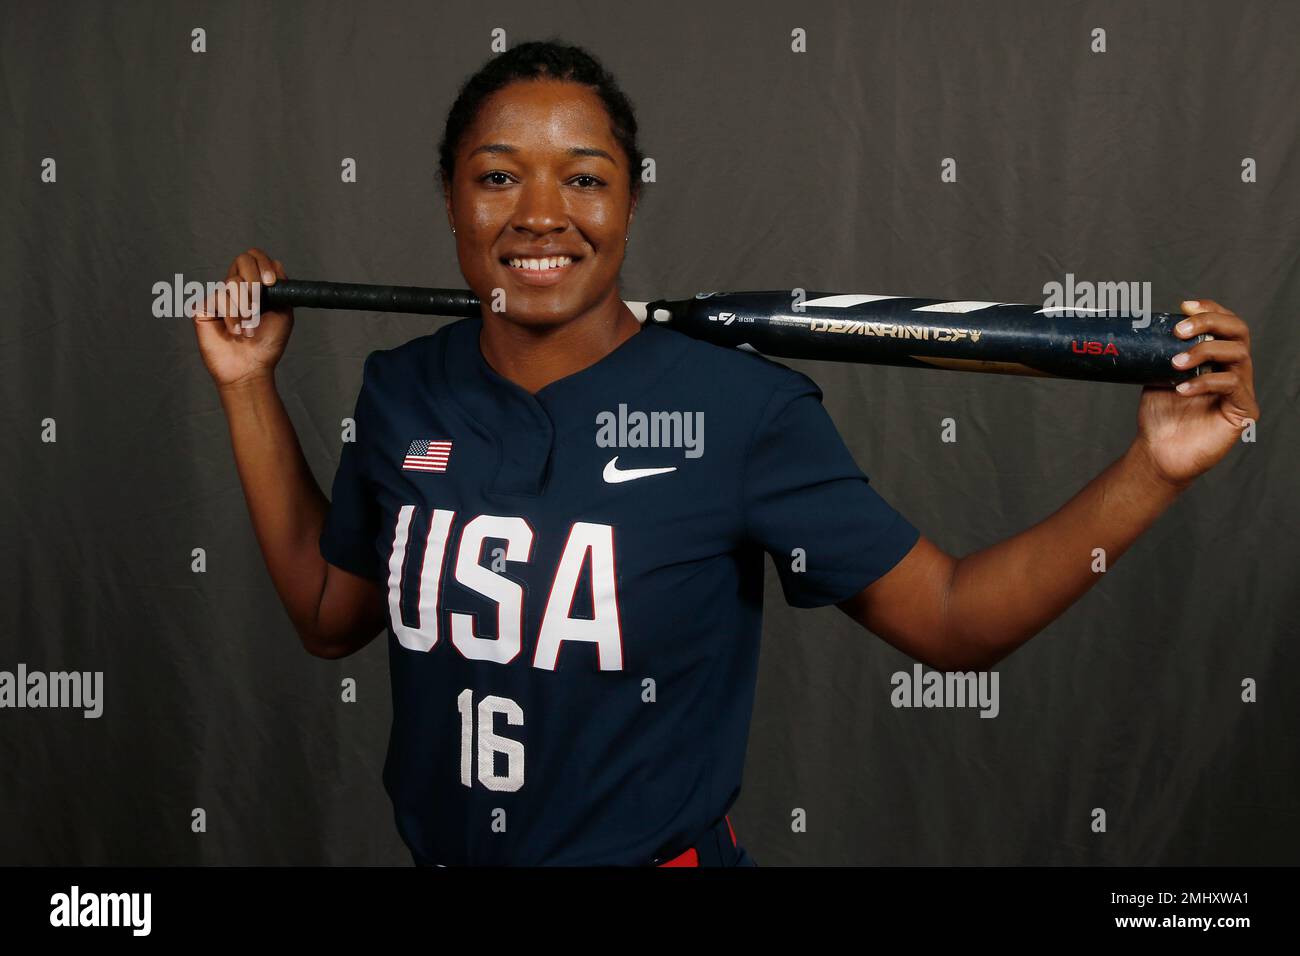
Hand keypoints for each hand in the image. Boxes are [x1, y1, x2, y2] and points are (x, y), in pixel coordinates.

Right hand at [191, 247, 293, 390]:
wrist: (251, 368)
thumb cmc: (267, 344)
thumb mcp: (283, 314)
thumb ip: (282, 289)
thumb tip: (277, 263)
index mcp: (255, 285)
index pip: (255, 257)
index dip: (263, 264)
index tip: (271, 283)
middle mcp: (236, 287)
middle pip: (242, 259)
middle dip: (254, 280)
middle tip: (259, 301)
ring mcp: (219, 296)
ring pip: (232, 282)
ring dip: (246, 307)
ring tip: (250, 328)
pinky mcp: (204, 308)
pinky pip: (218, 298)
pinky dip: (231, 316)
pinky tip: (236, 331)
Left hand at [1132, 299, 1259, 488]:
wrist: (1158, 452)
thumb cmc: (1160, 415)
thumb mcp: (1157, 375)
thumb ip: (1162, 353)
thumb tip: (1149, 326)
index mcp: (1216, 358)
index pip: (1224, 323)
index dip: (1209, 309)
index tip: (1183, 305)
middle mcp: (1233, 369)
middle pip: (1238, 331)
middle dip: (1210, 322)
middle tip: (1180, 330)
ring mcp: (1241, 390)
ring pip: (1238, 354)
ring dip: (1204, 352)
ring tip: (1175, 364)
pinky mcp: (1244, 411)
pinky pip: (1231, 386)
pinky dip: (1204, 382)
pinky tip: (1181, 389)